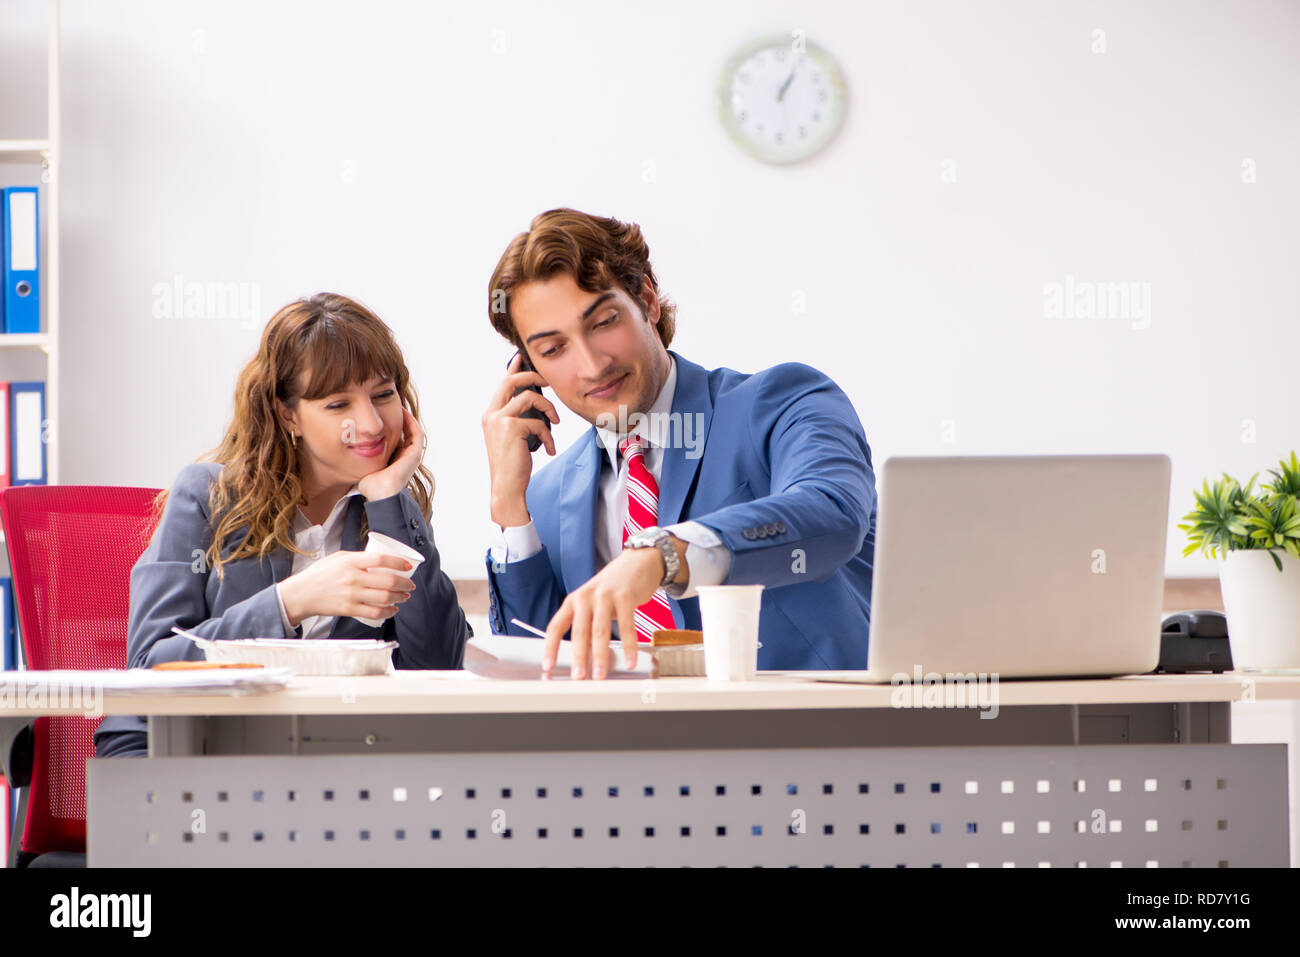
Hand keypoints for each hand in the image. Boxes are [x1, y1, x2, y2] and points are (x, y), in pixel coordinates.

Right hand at [279, 550, 415, 626]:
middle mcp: (352, 578)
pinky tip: (393, 610)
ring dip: (400, 597)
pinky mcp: (349, 609)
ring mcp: (351, 595)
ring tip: (405, 596)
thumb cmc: (320, 574)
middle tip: (410, 585)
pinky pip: (374, 612)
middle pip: (388, 580)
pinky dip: (388, 612)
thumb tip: (381, 560)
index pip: (381, 559)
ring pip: (385, 597)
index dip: (399, 562)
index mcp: (351, 561)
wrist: (301, 594)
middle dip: (405, 583)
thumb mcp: (338, 558)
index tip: (408, 566)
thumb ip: (358, 558)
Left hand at [357, 406, 426, 501]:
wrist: (381, 493)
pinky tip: (403, 412)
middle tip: (390, 408)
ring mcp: (412, 456)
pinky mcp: (415, 454)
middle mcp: (406, 458)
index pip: (397, 440)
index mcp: (396, 462)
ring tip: (398, 407)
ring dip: (407, 419)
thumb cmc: (370, 484)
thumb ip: (361, 458)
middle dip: (399, 421)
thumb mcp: (365, 467)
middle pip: (405, 435)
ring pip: (413, 432)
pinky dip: (411, 422)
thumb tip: (348, 448)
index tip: (381, 415)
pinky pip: (417, 433)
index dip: (390, 427)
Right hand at [482, 352, 558, 526]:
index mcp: (490, 414)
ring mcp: (500, 420)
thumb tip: (533, 403)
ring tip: (554, 424)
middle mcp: (491, 414)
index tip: (521, 358)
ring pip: (530, 397)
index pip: (502, 384)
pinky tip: (549, 448)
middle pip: (513, 381)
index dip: (513, 369)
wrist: (507, 487)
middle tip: (549, 382)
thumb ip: (517, 418)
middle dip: (534, 377)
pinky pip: (539, 423)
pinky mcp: (512, 428)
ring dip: (549, 409)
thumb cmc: (512, 465)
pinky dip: (549, 436)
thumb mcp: (512, 437)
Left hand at [542, 546, 665, 679]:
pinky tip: (630, 660)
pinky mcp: (626, 596)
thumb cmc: (614, 587)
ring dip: (600, 656)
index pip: (556, 626)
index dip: (550, 647)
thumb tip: (584, 658)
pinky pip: (627, 626)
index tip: (548, 666)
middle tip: (578, 677)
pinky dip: (629, 646)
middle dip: (578, 657)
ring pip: (600, 631)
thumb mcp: (594, 602)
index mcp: (574, 600)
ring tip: (600, 675)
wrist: (638, 562)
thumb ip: (588, 625)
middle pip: (579, 631)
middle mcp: (586, 597)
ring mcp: (606, 596)